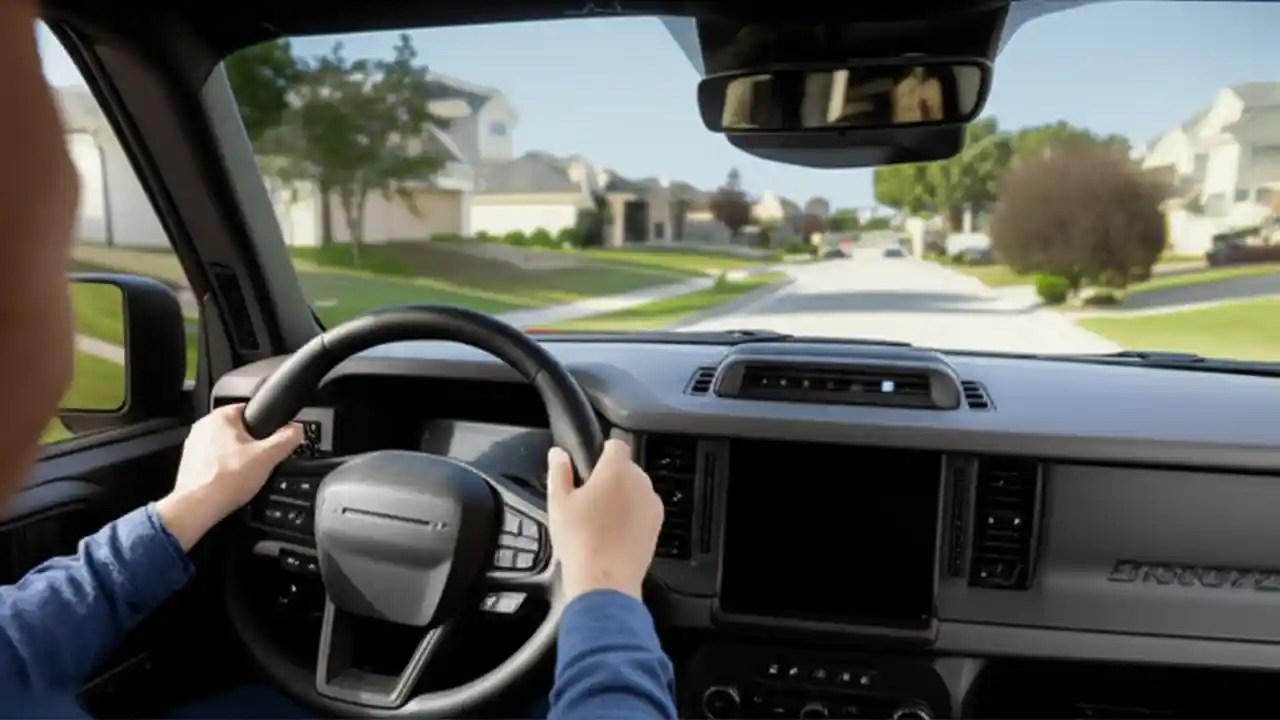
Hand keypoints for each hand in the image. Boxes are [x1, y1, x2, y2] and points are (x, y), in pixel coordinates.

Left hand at [156, 404, 302, 548]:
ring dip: (237, 459)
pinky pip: (214, 462)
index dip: (265, 426)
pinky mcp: (190, 464)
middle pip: (239, 431)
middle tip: (258, 461)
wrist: (198, 507)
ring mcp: (194, 446)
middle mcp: (203, 428)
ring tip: (243, 474)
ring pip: (226, 447)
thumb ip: (287, 439)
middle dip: (251, 446)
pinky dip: (224, 471)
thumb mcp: (268, 457)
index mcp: (220, 417)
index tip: (270, 441)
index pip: (250, 410)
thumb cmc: (225, 480)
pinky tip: (230, 482)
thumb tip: (297, 430)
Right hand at [545, 439, 663, 600]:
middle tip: (589, 500)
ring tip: (601, 521)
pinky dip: (632, 516)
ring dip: (623, 497)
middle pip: (626, 468)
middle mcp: (640, 481)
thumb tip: (558, 454)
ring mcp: (652, 504)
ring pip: (636, 490)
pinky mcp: (658, 525)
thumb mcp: (558, 502)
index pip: (615, 444)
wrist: (605, 581)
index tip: (590, 468)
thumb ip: (559, 471)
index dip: (601, 452)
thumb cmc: (580, 540)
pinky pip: (643, 510)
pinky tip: (614, 534)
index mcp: (616, 469)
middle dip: (610, 478)